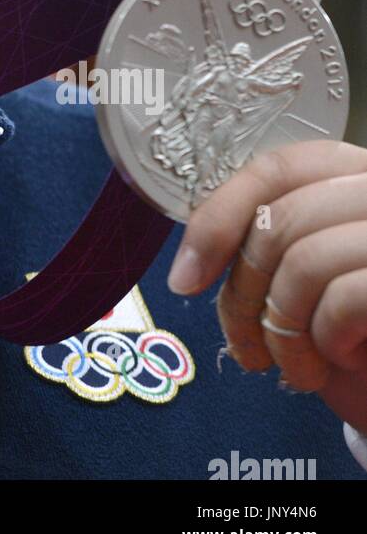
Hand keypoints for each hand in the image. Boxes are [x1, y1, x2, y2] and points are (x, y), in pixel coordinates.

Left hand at [167, 140, 366, 430]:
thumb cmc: (353, 331)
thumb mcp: (298, 275)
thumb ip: (260, 240)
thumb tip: (187, 266)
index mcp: (350, 172)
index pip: (274, 170)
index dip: (219, 219)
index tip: (185, 276)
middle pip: (277, 220)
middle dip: (242, 294)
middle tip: (246, 345)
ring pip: (303, 263)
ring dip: (281, 331)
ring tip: (296, 363)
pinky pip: (343, 302)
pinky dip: (326, 343)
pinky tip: (342, 358)